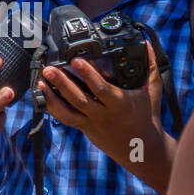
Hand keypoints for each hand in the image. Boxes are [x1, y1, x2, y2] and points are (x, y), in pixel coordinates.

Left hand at [38, 41, 173, 190]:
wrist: (143, 151)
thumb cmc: (148, 117)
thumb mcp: (153, 91)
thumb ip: (150, 66)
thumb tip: (147, 43)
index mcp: (120, 104)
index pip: (101, 88)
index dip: (87, 74)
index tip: (76, 60)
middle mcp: (103, 115)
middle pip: (79, 100)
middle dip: (62, 84)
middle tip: (48, 69)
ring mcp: (92, 124)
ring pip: (68, 112)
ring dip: (52, 97)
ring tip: (40, 81)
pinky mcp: (85, 129)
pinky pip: (66, 119)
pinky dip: (53, 107)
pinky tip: (43, 95)